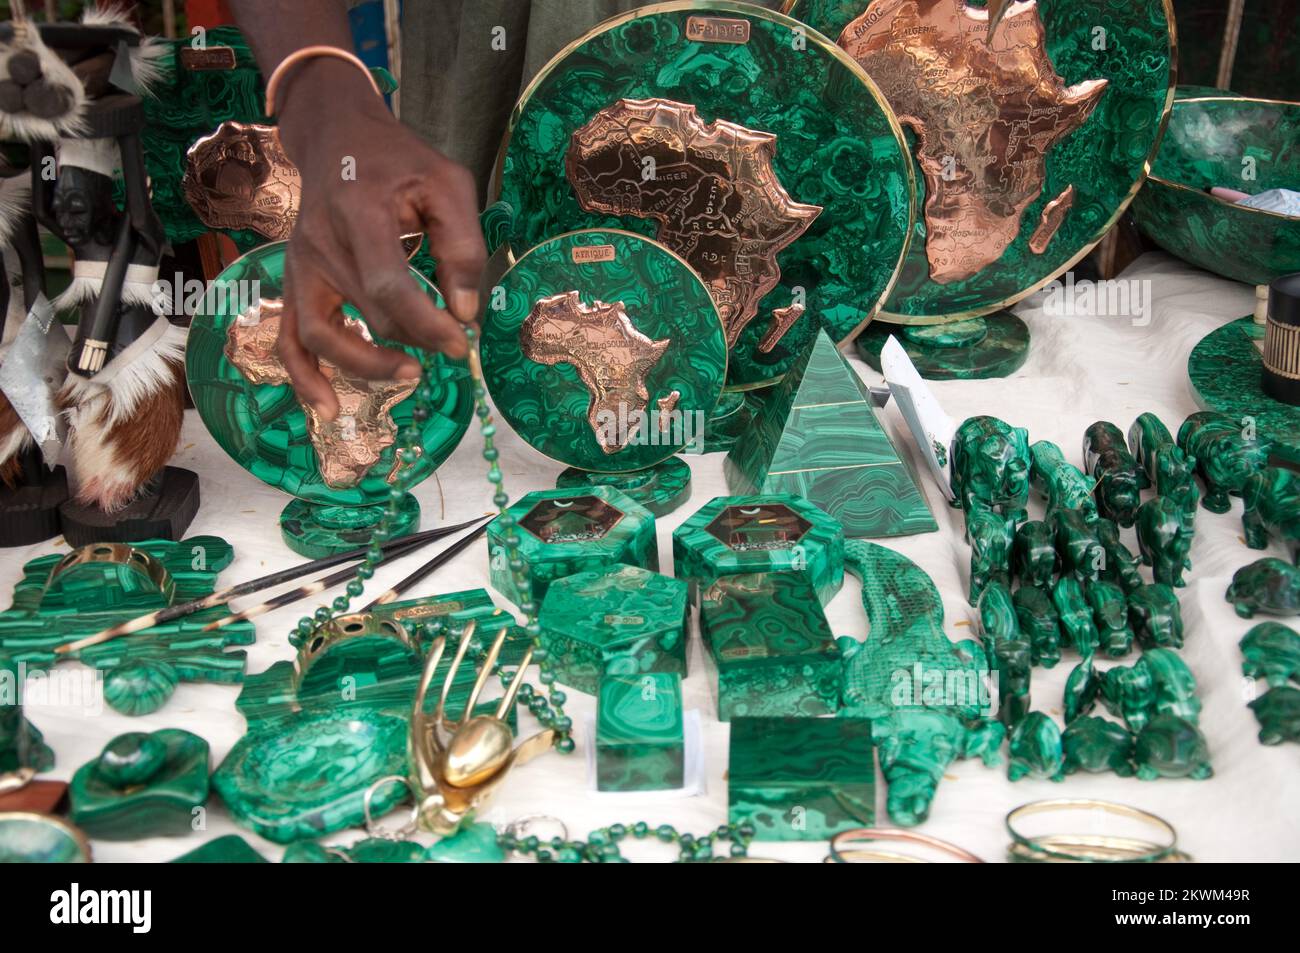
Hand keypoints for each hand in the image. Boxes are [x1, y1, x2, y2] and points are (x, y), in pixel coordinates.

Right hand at [273, 75, 485, 420]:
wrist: (337, 137)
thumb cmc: (400, 161)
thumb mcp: (447, 183)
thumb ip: (461, 245)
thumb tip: (465, 312)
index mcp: (358, 212)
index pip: (389, 285)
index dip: (427, 323)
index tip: (462, 342)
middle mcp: (319, 243)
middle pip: (367, 313)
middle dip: (416, 339)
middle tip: (453, 346)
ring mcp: (299, 267)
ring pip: (321, 336)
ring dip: (367, 366)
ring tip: (410, 375)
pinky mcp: (293, 284)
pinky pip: (289, 340)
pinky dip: (304, 378)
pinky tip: (328, 409)